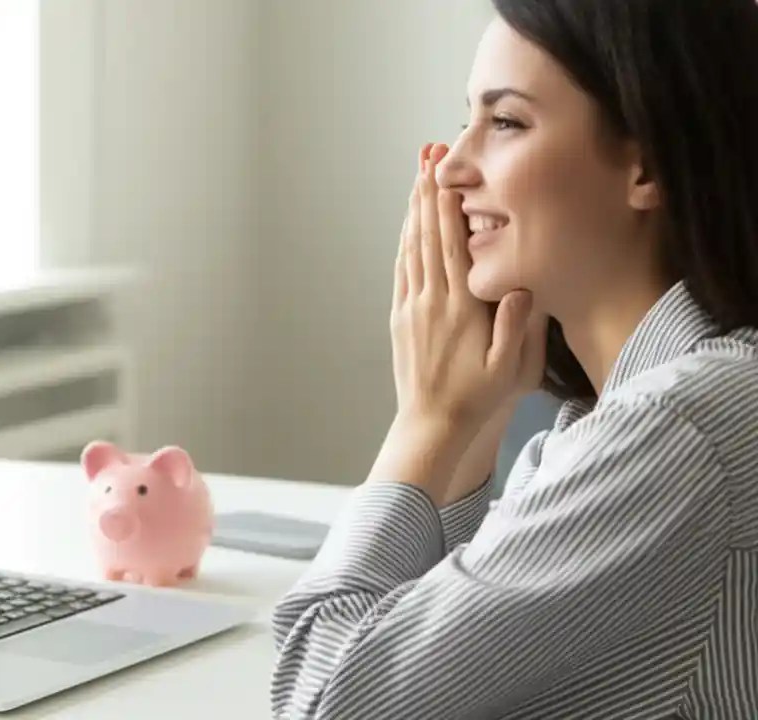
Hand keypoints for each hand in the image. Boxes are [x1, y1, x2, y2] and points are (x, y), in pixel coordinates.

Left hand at [391, 143, 539, 431]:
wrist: (432, 424)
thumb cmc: (478, 398)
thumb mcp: (510, 368)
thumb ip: (516, 327)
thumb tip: (523, 287)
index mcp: (460, 308)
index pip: (451, 246)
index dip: (447, 207)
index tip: (446, 174)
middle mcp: (430, 302)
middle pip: (426, 236)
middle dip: (426, 193)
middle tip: (427, 156)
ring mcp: (412, 308)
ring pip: (411, 248)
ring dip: (414, 210)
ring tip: (417, 177)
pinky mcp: (401, 318)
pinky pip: (402, 270)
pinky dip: (405, 241)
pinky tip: (409, 225)